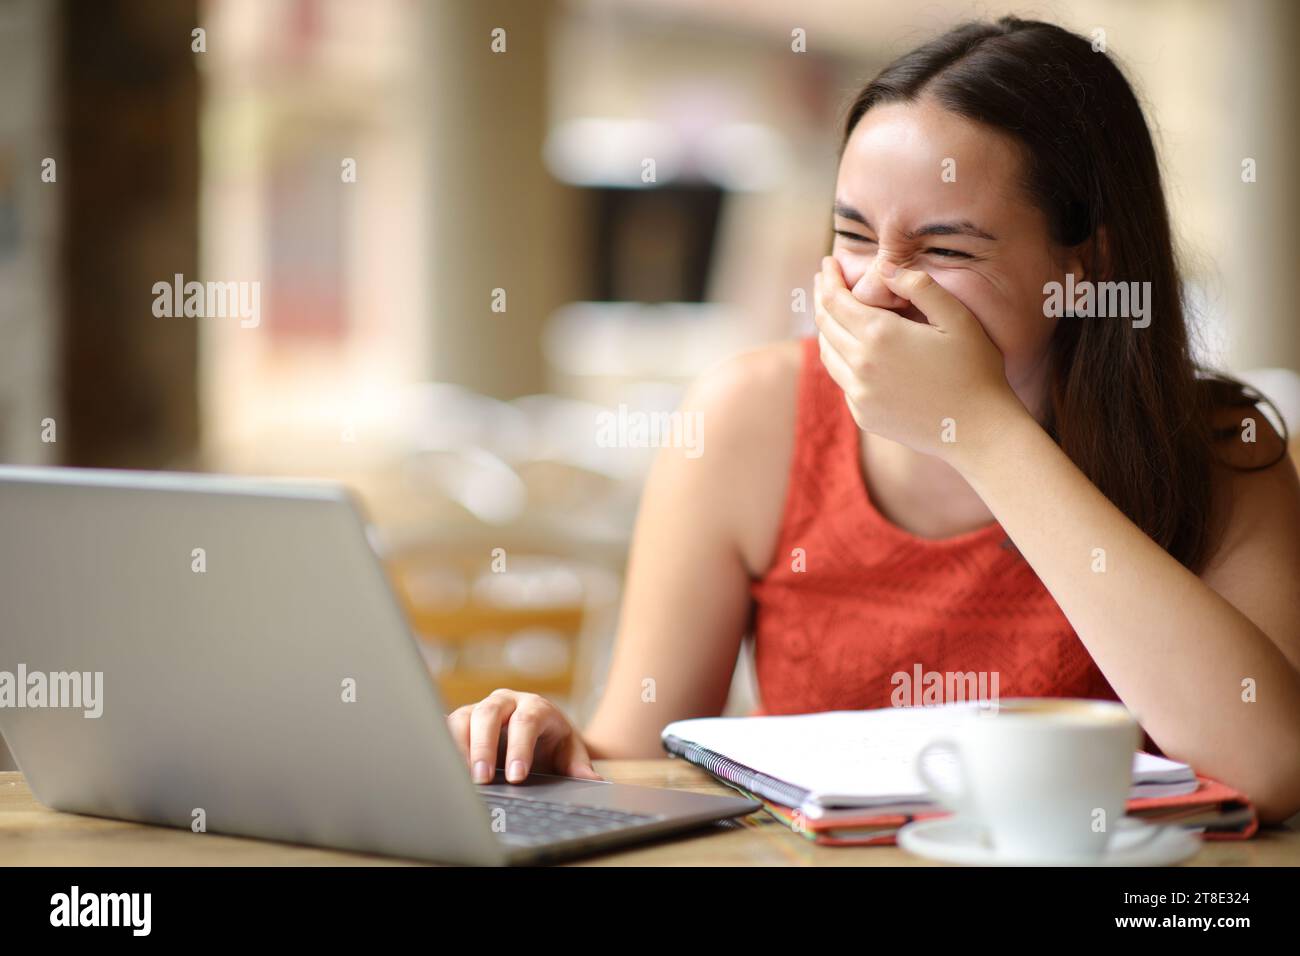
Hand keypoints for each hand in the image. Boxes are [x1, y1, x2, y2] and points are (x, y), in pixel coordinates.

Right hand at [446, 689, 603, 784]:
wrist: (540, 733)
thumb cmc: (553, 744)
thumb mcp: (570, 752)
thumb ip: (579, 765)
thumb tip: (592, 780)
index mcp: (536, 706)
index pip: (526, 721)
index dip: (520, 748)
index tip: (516, 776)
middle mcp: (506, 702)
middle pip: (489, 713)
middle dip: (483, 746)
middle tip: (481, 779)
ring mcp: (481, 708)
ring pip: (463, 718)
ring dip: (457, 747)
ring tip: (457, 777)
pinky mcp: (462, 721)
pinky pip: (446, 727)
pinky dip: (441, 745)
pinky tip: (439, 768)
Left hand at [813, 255, 1025, 465]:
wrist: (979, 429)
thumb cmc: (975, 368)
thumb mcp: (956, 317)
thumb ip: (919, 286)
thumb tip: (884, 268)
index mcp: (879, 335)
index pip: (836, 300)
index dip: (828, 278)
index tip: (827, 263)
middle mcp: (860, 365)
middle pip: (826, 324)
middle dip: (822, 298)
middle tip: (822, 281)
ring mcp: (859, 394)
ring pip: (829, 353)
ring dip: (826, 329)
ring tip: (831, 311)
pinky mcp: (863, 415)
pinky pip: (842, 380)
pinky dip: (841, 359)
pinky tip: (849, 349)